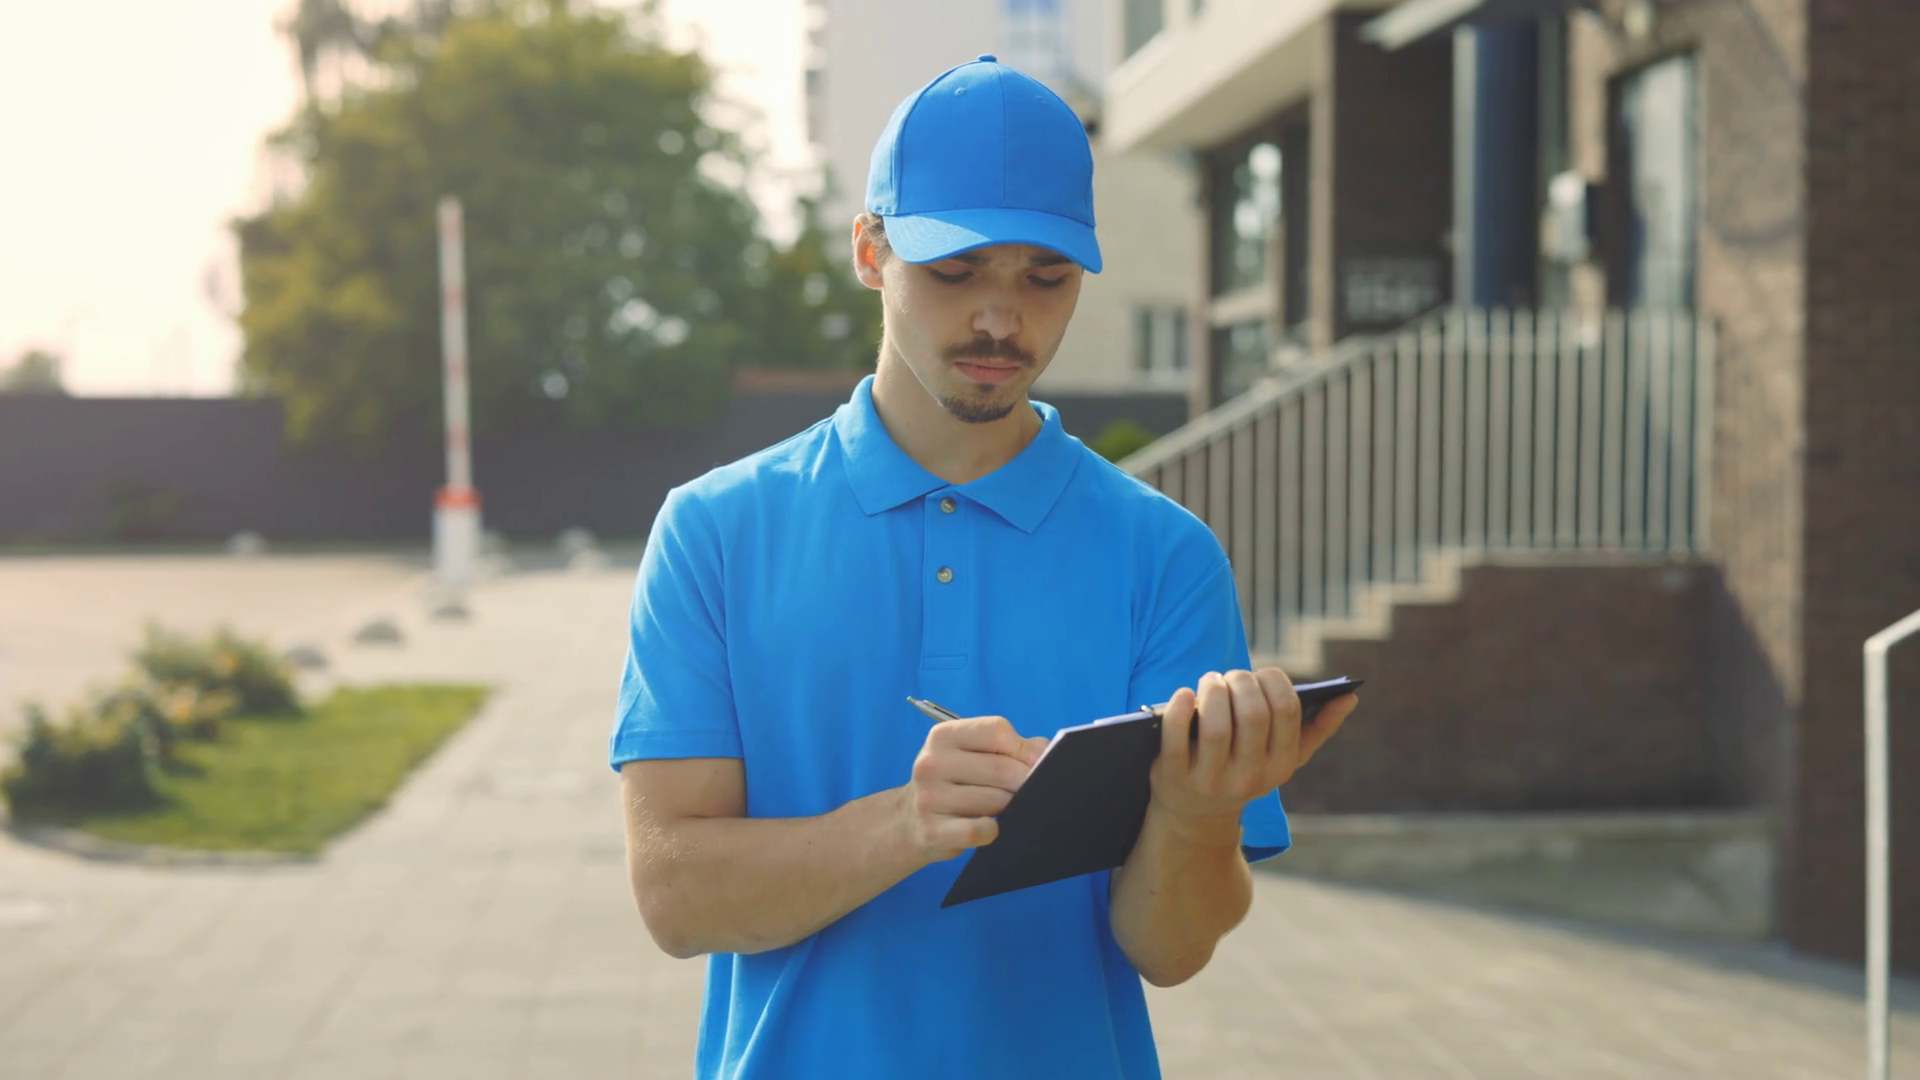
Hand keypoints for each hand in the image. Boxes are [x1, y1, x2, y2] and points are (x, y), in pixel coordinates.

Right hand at [900, 716, 1050, 862]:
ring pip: (995, 800)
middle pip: (1000, 768)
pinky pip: (980, 830)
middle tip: (1029, 792)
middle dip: (1023, 783)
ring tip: (1006, 808)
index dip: (1023, 749)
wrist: (910, 821)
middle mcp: (931, 763)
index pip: (997, 731)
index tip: (1034, 764)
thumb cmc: (954, 783)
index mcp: (943, 735)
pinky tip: (991, 827)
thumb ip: (1012, 747)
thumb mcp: (973, 755)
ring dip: (1010, 807)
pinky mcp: (932, 832)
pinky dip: (993, 830)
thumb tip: (1045, 752)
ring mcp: (929, 798)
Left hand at [1148, 669, 1358, 844]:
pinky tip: (1183, 695)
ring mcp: (1211, 780)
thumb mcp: (1283, 758)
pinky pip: (1175, 737)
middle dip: (1241, 682)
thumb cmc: (1244, 769)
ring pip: (1216, 725)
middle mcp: (1249, 778)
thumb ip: (1318, 728)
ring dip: (1213, 691)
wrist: (1197, 816)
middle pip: (1252, 713)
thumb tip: (1350, 698)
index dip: (1274, 681)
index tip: (1262, 675)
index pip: (1287, 710)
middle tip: (1231, 676)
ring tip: (1211, 682)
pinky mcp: (1175, 777)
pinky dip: (1179, 709)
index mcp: (1280, 766)